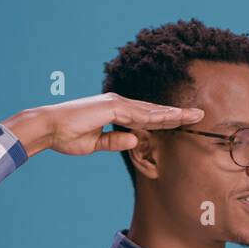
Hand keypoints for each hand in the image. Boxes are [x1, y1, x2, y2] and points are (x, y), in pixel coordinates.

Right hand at [1, 93, 203, 156]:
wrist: (48, 128)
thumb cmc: (68, 136)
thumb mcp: (96, 144)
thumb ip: (115, 142)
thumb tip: (135, 141)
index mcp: (116, 111)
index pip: (147, 117)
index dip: (167, 119)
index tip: (184, 122)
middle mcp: (119, 104)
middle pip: (154, 110)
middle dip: (177, 113)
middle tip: (200, 115)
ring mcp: (116, 104)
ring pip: (151, 110)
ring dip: (173, 113)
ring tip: (193, 115)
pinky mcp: (111, 107)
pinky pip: (139, 114)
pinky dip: (156, 116)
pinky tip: (172, 118)